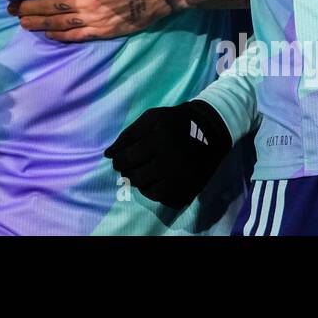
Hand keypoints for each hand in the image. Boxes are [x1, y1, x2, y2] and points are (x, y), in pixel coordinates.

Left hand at [8, 0, 170, 41]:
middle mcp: (82, 0)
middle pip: (46, 5)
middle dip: (25, 6)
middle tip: (10, 9)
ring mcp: (92, 18)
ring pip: (57, 22)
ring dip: (37, 23)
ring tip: (22, 23)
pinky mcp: (102, 31)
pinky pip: (75, 35)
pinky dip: (59, 35)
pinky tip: (47, 34)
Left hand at [105, 100, 231, 208]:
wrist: (210, 131)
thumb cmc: (175, 121)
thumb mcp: (152, 118)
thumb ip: (128, 135)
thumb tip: (108, 154)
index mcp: (161, 138)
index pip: (128, 156)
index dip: (118, 160)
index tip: (116, 160)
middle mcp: (172, 160)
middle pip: (136, 176)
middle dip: (126, 172)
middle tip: (126, 168)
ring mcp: (182, 177)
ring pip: (147, 190)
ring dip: (138, 183)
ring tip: (140, 173)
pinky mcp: (189, 189)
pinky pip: (163, 199)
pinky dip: (154, 192)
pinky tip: (155, 180)